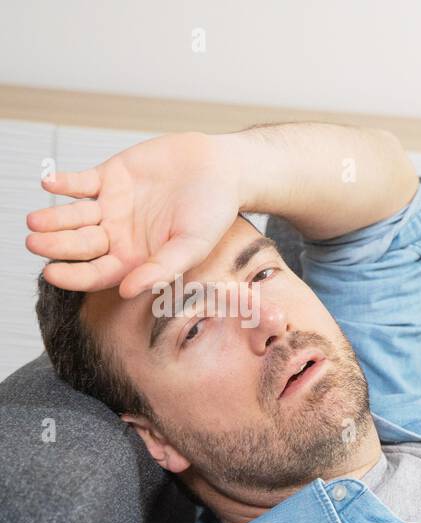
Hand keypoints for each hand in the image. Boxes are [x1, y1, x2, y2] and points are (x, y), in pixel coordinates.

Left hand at [25, 131, 240, 297]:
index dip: (73, 276)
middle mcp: (119, 235)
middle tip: (35, 243)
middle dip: (55, 245)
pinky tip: (50, 184)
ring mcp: (112, 206)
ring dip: (52, 218)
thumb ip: (162, 267)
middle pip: (80, 244)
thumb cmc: (214, 212)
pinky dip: (63, 183)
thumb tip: (127, 290)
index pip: (98, 273)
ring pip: (73, 215)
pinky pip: (78, 182)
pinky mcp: (109, 177)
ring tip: (36, 221)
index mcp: (137, 258)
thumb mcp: (193, 245)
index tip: (52, 273)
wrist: (220, 169)